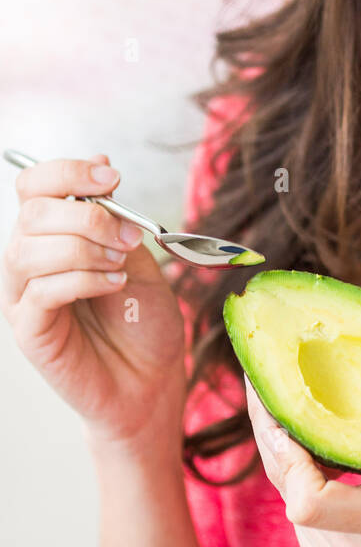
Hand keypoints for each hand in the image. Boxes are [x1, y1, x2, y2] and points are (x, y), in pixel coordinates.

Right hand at [0, 154, 186, 457]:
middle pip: (31, 213)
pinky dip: (83, 280)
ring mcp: (23, 298)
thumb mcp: (136, 256)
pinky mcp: (29, 331)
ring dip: (85, 248)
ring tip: (119, 265)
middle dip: (87, 216)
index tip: (111, 176)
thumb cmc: (142, 321)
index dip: (67, 172)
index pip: (33, 186)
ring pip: (30, 250)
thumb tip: (99, 165)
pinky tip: (113, 286)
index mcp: (51, 236)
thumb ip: (114, 217)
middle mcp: (28, 263)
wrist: (151, 380)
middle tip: (128, 238)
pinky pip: (42, 291)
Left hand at [245, 375, 360, 546]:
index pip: (306, 500)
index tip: (281, 403)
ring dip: (290, 456)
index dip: (285, 452)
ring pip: (291, 502)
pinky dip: (306, 482)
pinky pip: (303, 521)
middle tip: (267, 379)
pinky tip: (313, 450)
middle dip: (273, 431)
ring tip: (287, 404)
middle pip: (289, 489)